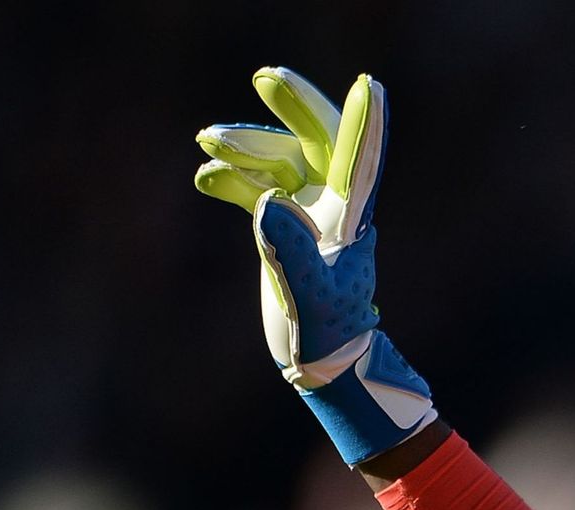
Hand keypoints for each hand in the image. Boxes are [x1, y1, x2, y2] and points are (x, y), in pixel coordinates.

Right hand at [194, 68, 433, 465]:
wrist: (324, 366)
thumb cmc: (327, 337)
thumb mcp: (309, 297)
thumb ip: (291, 251)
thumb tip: (270, 201)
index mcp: (350, 218)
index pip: (359, 160)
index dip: (363, 123)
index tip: (370, 86)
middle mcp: (333, 209)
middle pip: (318, 141)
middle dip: (295, 107)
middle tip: (267, 78)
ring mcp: (308, 216)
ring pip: (280, 162)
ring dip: (246, 147)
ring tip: (205, 141)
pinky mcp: (284, 230)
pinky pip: (259, 190)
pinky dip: (234, 181)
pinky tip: (205, 178)